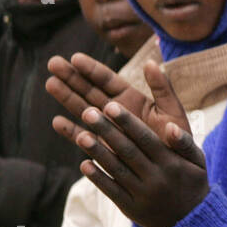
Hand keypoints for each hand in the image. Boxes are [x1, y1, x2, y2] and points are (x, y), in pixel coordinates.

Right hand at [46, 52, 189, 146]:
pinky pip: (83, 137)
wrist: (177, 168)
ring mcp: (106, 128)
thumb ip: (162, 88)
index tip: (75, 58)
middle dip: (71, 77)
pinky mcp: (102, 147)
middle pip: (89, 90)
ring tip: (49, 83)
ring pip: (82, 108)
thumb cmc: (177, 137)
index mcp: (132, 98)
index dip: (91, 69)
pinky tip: (56, 123)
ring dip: (66, 97)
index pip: (107, 80)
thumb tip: (151, 63)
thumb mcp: (172, 110)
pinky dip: (70, 131)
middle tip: (53, 63)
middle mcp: (115, 110)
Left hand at [70, 67, 207, 226]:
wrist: (191, 221)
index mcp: (171, 162)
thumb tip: (171, 126)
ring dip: (97, 152)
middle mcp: (156, 178)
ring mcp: (142, 194)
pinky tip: (84, 164)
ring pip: (116, 170)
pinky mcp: (131, 209)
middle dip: (107, 131)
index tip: (110, 106)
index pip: (146, 138)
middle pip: (127, 151)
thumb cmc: (192, 182)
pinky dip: (97, 178)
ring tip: (81, 135)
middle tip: (88, 113)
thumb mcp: (198, 161)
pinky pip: (111, 191)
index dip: (127, 122)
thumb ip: (185, 142)